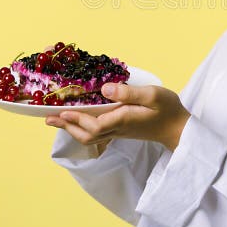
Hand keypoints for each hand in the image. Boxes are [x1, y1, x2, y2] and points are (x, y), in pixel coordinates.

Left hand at [45, 83, 190, 151]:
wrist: (178, 129)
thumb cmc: (168, 110)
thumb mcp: (153, 95)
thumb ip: (129, 93)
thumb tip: (104, 89)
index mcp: (123, 120)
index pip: (95, 124)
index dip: (76, 119)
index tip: (61, 112)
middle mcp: (118, 128)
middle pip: (87, 135)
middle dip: (67, 126)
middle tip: (48, 119)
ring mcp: (119, 131)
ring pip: (91, 136)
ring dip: (72, 128)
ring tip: (57, 120)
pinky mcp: (122, 130)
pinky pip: (97, 133)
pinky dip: (83, 128)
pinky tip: (78, 121)